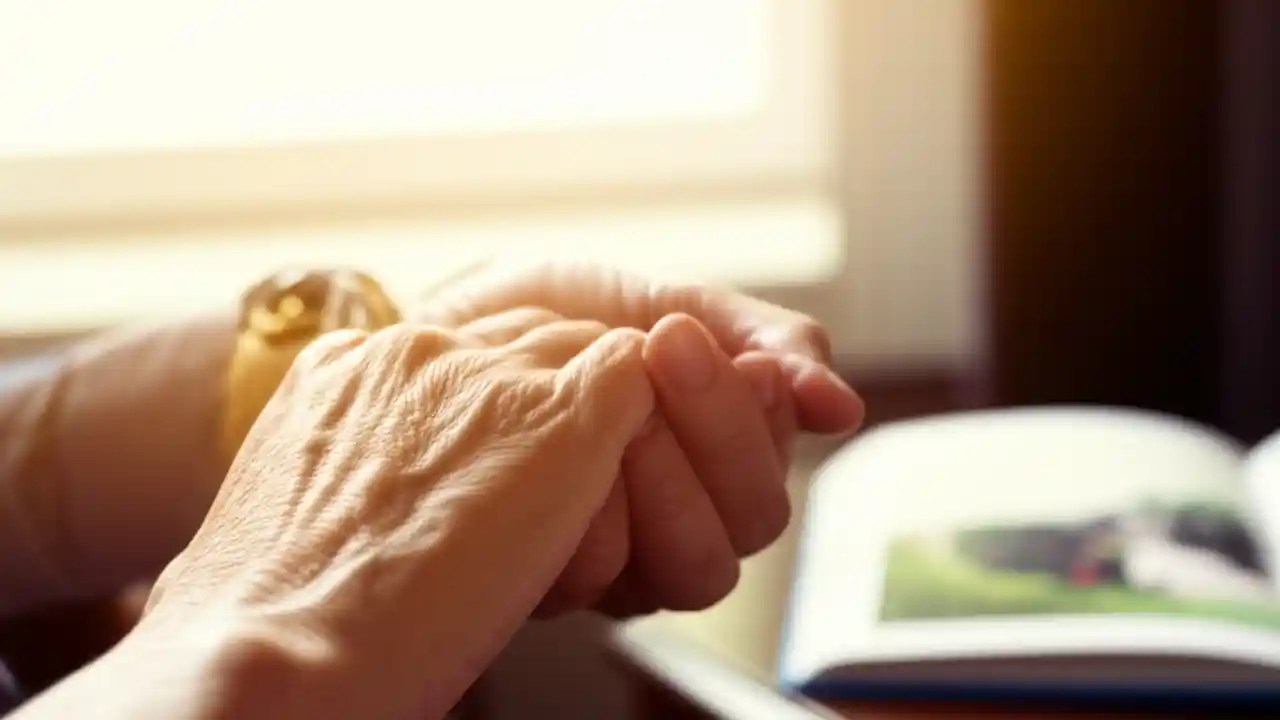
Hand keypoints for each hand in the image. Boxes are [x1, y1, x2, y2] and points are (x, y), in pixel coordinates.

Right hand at [139, 321, 653, 719]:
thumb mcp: (279, 518)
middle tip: (566, 468)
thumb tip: (359, 508)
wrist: (284, 649)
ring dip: (600, 421)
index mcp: (346, 367)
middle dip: (553, 391)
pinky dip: (647, 439)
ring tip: (602, 495)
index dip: (489, 400)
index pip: (455, 350)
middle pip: (527, 336)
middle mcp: (421, 349)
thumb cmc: (268, 626)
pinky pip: (638, 388)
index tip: (494, 455)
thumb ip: (336, 475)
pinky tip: (631, 497)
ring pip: (587, 354)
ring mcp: (496, 375)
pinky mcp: (568, 414)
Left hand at [413, 262, 864, 614]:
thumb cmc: (565, 319)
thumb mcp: (666, 303)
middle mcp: (677, 535)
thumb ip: (762, 343)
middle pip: (740, 534)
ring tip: (608, 395)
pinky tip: (541, 445)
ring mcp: (616, 567)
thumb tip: (843, 408)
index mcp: (717, 476)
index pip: (766, 487)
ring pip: (687, 570)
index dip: (751, 421)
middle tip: (662, 348)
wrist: (446, 336)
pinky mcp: (550, 582)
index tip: (708, 339)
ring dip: (656, 475)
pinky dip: (578, 506)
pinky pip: (590, 576)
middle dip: (711, 434)